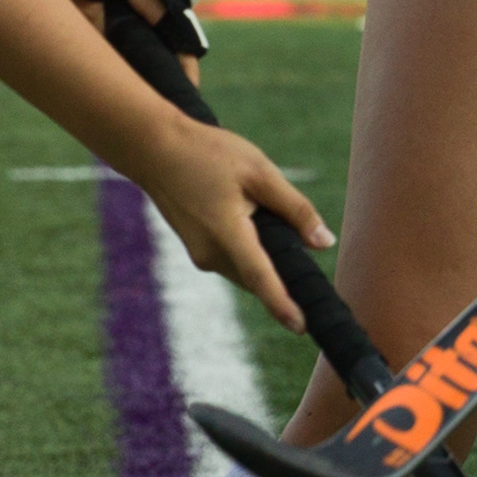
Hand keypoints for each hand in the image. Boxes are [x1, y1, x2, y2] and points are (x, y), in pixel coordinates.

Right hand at [137, 119, 328, 328]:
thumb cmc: (207, 153)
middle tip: (293, 229)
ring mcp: (199, 254)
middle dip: (280, 265)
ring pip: (246, 267)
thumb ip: (294, 209)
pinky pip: (232, 257)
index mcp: (227, 233)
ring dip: (263, 252)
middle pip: (259, 274)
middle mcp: (210, 253)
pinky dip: (247, 245)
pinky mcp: (195, 249)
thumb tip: (324, 243)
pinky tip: (242, 209)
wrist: (153, 149)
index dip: (282, 304)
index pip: (261, 278)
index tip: (301, 328)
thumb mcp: (259, 171)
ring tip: (255, 204)